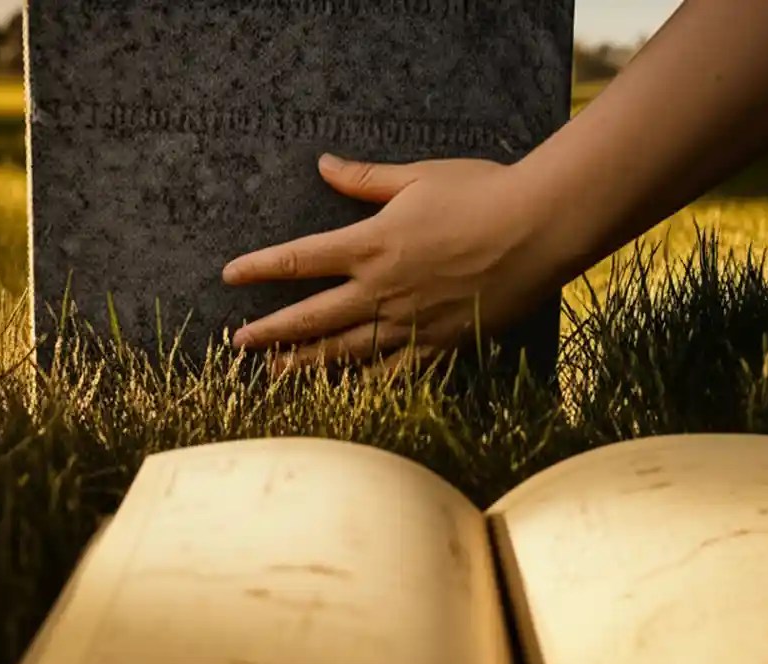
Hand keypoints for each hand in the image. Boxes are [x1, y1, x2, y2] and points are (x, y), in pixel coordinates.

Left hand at [221, 153, 567, 374]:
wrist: (540, 228)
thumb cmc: (482, 192)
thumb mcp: (418, 177)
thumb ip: (365, 179)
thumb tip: (323, 164)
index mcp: (371, 244)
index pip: (299, 259)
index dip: (259, 268)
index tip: (228, 276)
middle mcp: (382, 289)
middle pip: (311, 316)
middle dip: (270, 331)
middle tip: (236, 343)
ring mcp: (410, 322)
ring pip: (345, 351)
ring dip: (304, 363)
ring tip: (273, 373)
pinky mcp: (441, 343)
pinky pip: (395, 373)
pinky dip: (366, 386)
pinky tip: (344, 395)